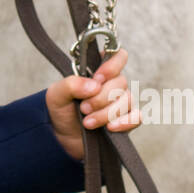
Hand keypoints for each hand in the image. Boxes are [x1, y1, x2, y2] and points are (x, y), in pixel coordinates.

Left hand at [45, 47, 139, 161]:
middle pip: (121, 83)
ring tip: (87, 122)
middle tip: (83, 108)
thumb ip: (71, 84)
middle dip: (100, 98)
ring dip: (106, 113)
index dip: (112, 66)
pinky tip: (110, 127)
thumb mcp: (56, 94)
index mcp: (98, 70)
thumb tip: (94, 86)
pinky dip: (125, 122)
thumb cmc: (62, 109)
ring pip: (127, 101)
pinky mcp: (126, 120)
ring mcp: (121, 102)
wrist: (63, 136)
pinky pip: (136, 117)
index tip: (97, 78)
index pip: (118, 56)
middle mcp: (113, 83)